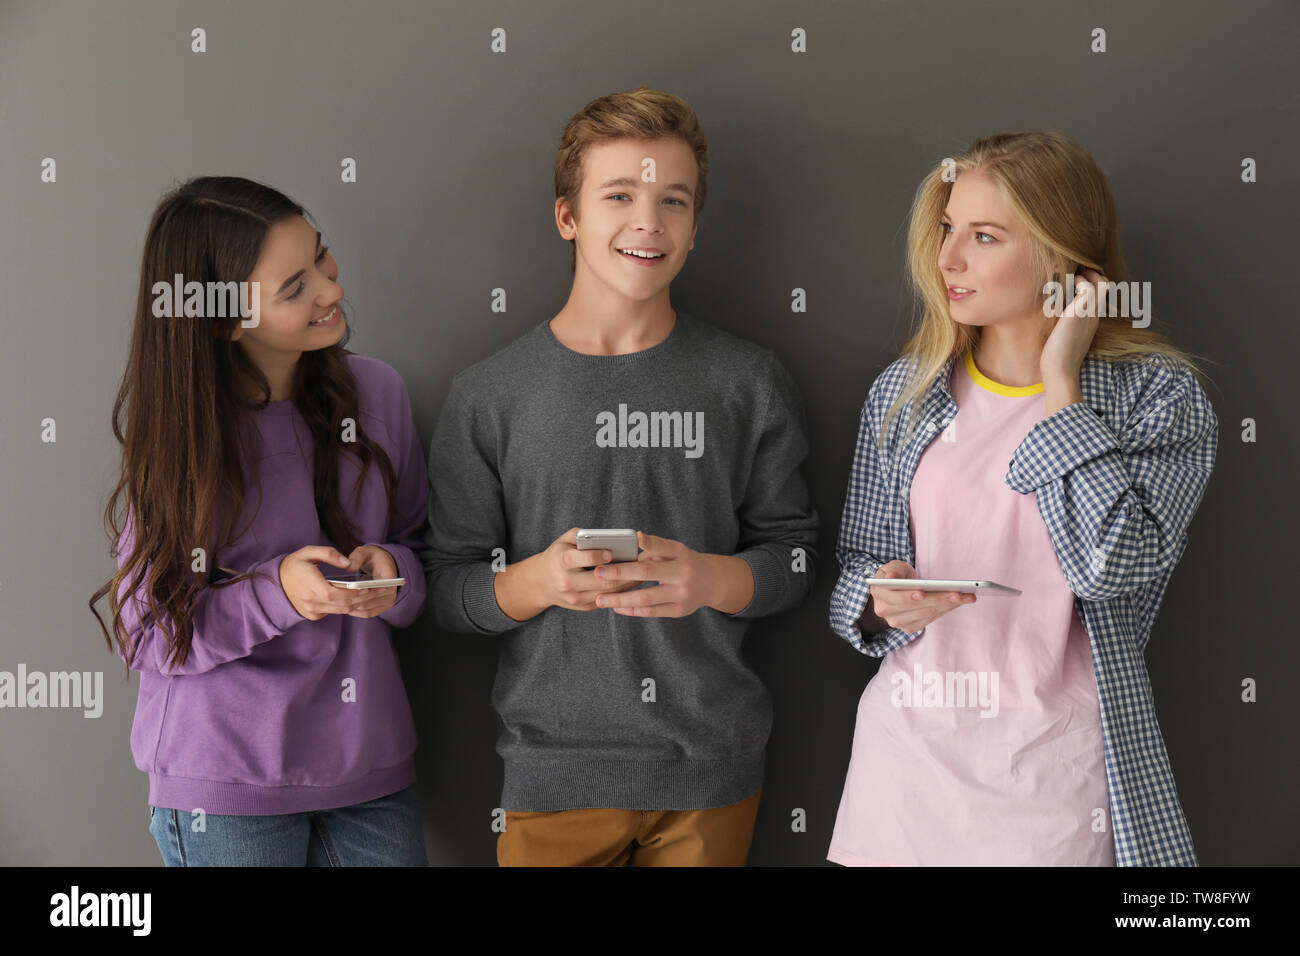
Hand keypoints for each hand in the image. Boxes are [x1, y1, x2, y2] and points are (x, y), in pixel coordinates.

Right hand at [278, 546, 380, 620]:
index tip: (370, 588)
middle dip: (363, 599)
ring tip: (375, 594)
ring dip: (358, 603)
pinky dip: (347, 605)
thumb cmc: (293, 564)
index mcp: (310, 586)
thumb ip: (329, 554)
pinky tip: (359, 598)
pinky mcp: (313, 615)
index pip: (337, 594)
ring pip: (341, 610)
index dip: (355, 593)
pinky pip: (334, 611)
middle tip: (381, 591)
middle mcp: (311, 602)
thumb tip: (349, 564)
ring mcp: (311, 611)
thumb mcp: (307, 552)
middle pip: (343, 605)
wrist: (274, 583)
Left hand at [342, 544, 400, 618]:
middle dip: (353, 598)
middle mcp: (392, 592)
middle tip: (335, 596)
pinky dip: (353, 610)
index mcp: (389, 575)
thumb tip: (350, 567)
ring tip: (334, 602)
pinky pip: (365, 613)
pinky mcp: (381, 609)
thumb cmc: (373, 558)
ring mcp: (387, 602)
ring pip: (366, 607)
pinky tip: (341, 606)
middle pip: (370, 599)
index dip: (366, 589)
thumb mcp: (365, 552)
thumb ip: (357, 557)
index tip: (350, 587)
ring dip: (351, 605)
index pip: (381, 586)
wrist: (383, 567)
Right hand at [533, 527, 644, 611]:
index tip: (612, 552)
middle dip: (621, 572)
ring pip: (607, 592)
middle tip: (638, 563)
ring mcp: (575, 598)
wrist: (541, 583)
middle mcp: (567, 582)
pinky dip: (621, 592)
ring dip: (627, 584)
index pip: (581, 559)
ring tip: (641, 573)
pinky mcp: (584, 606)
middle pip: (600, 579)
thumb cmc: (558, 556)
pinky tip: (632, 583)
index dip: (598, 556)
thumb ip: (582, 535)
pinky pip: (607, 599)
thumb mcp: (563, 540)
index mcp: (561, 562)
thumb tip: (606, 537)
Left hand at [592, 531, 713, 617]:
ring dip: (621, 599)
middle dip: (620, 573)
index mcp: (680, 554)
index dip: (648, 542)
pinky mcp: (679, 610)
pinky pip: (651, 612)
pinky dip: (632, 610)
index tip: (634, 538)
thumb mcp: (676, 550)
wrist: (712, 583)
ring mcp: (681, 594)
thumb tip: (625, 552)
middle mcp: (683, 573)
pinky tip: (617, 608)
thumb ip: (654, 549)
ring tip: (601, 599)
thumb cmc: (685, 562)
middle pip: (647, 573)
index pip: (662, 546)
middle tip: (598, 574)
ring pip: (646, 598)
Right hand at [868, 560, 973, 632]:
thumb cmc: (897, 574)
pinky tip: (959, 602)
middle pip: (916, 607)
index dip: (909, 596)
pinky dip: (946, 610)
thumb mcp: (893, 566)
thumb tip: (890, 577)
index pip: (895, 597)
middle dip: (939, 599)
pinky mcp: (909, 628)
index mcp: (878, 593)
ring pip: (927, 613)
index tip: (923, 593)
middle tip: (959, 594)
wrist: (896, 588)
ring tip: (966, 597)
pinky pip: (931, 619)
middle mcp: (885, 611)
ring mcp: (897, 622)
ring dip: (948, 605)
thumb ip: (893, 570)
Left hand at [1040, 267, 1103, 382]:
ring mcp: (1089, 313)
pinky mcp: (1079, 313)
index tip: (1075, 279)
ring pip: (1102, 282)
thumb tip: (1051, 314)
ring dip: (1087, 275)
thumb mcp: (1063, 336)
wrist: (1059, 371)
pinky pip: (1087, 287)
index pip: (1100, 294)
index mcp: (1091, 320)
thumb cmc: (1056, 357)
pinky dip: (1078, 282)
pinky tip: (1065, 287)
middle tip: (1074, 274)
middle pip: (1106, 284)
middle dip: (1092, 274)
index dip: (1091, 282)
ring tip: (1072, 277)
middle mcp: (1094, 314)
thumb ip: (1064, 324)